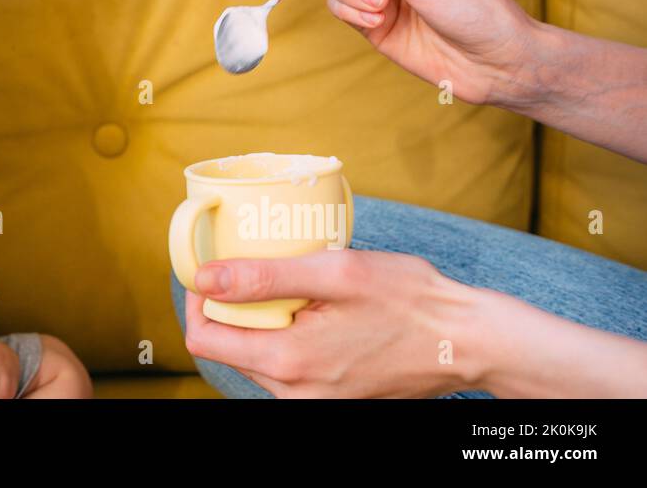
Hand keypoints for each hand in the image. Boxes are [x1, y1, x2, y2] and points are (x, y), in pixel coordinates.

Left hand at [183, 250, 485, 397]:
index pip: (204, 339)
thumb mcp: (334, 272)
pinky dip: (288, 332)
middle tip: (261, 266)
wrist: (468, 341)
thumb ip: (263, 277)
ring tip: (297, 284)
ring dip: (263, 317)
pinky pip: (287, 364)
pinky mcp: (329, 397)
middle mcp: (295, 392)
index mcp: (289, 362)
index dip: (199, 298)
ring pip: (257, 354)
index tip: (215, 266)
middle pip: (229, 346)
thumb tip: (205, 277)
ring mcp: (313, 399)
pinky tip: (317, 308)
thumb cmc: (409, 301)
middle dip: (233, 304)